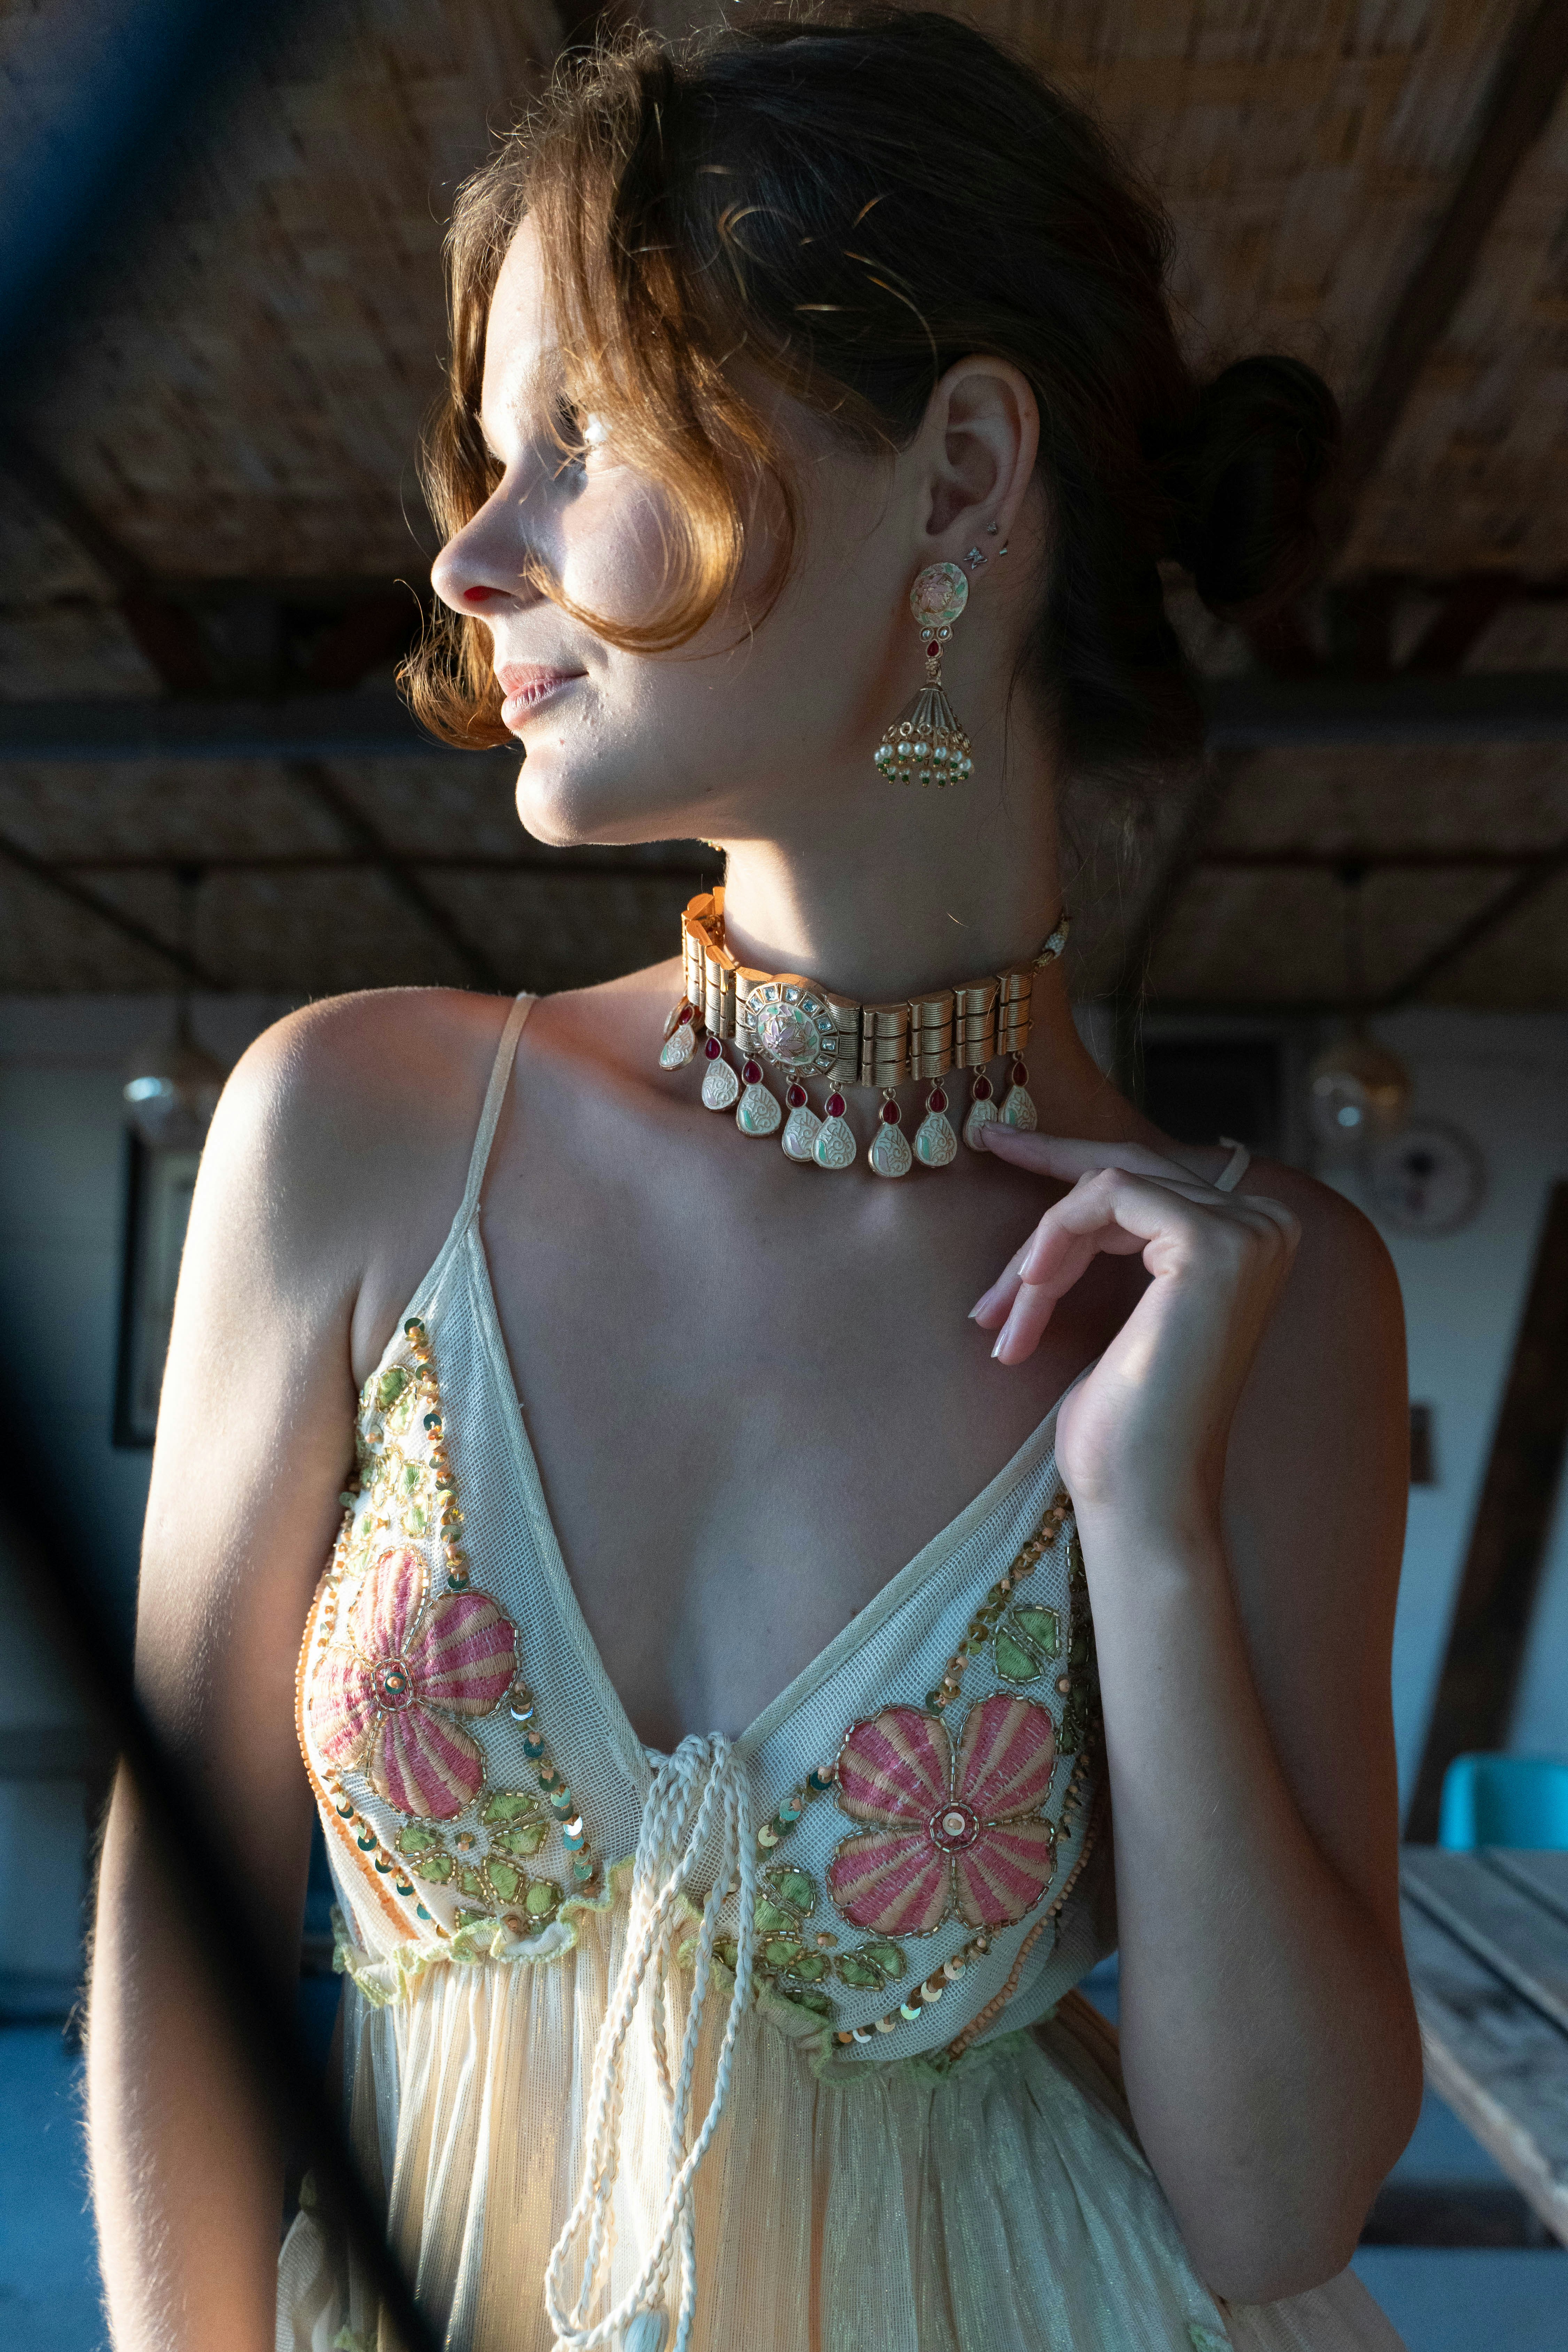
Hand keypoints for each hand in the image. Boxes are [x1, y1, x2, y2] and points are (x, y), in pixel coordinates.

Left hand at [970, 1129, 1299, 1528]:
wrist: (1141, 1494)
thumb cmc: (1123, 1425)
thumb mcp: (1114, 1310)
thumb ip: (1112, 1243)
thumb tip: (1059, 1191)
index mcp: (1250, 1240)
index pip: (1144, 1179)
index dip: (1064, 1162)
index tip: (996, 1142)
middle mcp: (1266, 1225)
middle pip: (1123, 1178)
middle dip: (1042, 1223)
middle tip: (986, 1212)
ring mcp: (1248, 1231)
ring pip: (1105, 1187)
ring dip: (1040, 1255)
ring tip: (1005, 1320)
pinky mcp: (1214, 1242)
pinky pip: (1107, 1194)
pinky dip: (1056, 1237)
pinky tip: (1031, 1292)